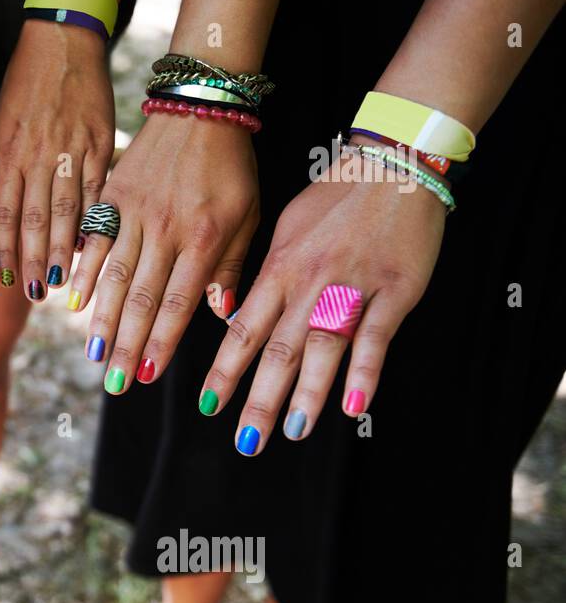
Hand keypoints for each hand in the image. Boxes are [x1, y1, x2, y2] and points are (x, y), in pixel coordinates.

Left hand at [0, 19, 113, 298]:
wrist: (61, 37)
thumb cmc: (27, 80)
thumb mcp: (4, 122)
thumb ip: (8, 165)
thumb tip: (5, 208)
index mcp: (11, 152)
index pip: (6, 212)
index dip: (5, 249)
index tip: (4, 279)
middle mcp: (38, 156)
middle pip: (35, 220)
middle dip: (33, 261)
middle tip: (34, 294)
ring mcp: (71, 151)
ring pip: (66, 211)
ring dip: (63, 251)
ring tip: (62, 283)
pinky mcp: (99, 142)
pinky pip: (97, 189)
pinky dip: (95, 219)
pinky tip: (96, 245)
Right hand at [71, 114, 258, 391]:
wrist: (201, 104)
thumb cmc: (232, 164)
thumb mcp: (248, 215)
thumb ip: (230, 266)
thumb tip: (222, 315)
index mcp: (203, 238)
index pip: (178, 303)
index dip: (161, 343)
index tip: (147, 375)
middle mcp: (165, 230)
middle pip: (142, 299)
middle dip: (128, 345)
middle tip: (115, 382)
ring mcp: (135, 211)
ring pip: (115, 276)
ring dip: (104, 320)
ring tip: (95, 355)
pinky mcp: (114, 194)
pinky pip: (95, 239)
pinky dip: (84, 272)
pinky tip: (75, 302)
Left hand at [200, 137, 445, 453]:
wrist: (390, 161)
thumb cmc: (335, 196)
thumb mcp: (286, 228)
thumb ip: (266, 273)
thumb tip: (238, 310)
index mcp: (278, 269)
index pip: (243, 330)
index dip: (225, 370)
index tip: (208, 404)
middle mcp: (308, 282)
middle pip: (278, 349)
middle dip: (258, 399)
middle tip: (245, 441)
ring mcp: (351, 286)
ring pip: (322, 347)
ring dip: (306, 395)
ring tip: (293, 432)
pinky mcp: (394, 289)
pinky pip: (375, 337)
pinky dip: (363, 373)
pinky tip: (353, 407)